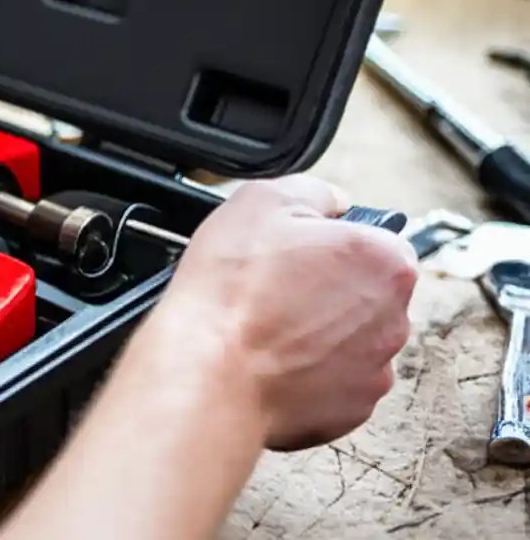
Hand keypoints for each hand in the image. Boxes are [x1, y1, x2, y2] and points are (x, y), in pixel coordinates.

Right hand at [154, 175, 417, 450]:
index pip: (377, 240)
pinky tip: (271, 361)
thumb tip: (333, 204)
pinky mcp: (351, 410)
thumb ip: (315, 192)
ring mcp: (375, 369)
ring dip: (319, 332)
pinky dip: (309, 373)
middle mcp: (394, 318)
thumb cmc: (232, 291)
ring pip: (352, 339)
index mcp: (385, 261)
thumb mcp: (262, 200)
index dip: (330, 242)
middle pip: (367, 292)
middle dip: (329, 289)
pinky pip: (335, 382)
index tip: (296, 253)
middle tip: (275, 289)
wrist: (207, 371)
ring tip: (267, 328)